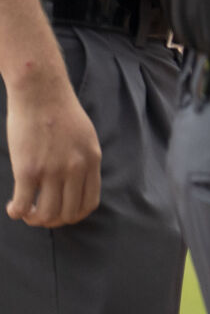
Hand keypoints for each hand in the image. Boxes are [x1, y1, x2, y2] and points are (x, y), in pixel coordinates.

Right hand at [5, 73, 100, 227]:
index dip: (73, 215)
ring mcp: (52, 170)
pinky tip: (13, 207)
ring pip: (46, 214)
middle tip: (38, 215)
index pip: (89, 203)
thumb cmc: (60, 112)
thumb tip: (76, 183)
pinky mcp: (29, 170)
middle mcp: (75, 168)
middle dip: (52, 221)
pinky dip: (17, 212)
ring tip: (26, 211)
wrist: (41, 92)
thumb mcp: (85, 137)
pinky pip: (23, 205)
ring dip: (34, 219)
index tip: (60, 213)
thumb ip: (83, 160)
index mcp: (92, 160)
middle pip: (67, 213)